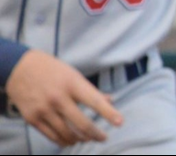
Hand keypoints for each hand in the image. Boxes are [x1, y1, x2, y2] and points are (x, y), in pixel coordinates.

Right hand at [5, 49, 122, 146]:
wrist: (20, 68)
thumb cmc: (52, 70)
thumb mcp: (74, 74)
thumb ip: (91, 90)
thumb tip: (110, 100)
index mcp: (72, 84)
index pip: (95, 101)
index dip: (109, 113)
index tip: (120, 122)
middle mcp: (58, 98)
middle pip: (82, 123)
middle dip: (95, 134)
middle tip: (103, 138)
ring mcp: (44, 109)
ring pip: (66, 133)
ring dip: (80, 139)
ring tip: (87, 139)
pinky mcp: (32, 118)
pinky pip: (51, 135)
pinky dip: (63, 141)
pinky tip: (70, 141)